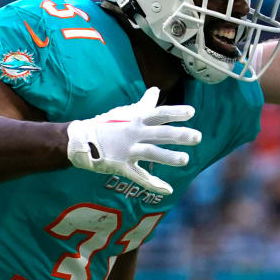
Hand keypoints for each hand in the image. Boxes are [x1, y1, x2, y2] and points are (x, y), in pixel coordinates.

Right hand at [66, 87, 200, 194]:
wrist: (82, 141)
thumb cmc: (108, 124)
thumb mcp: (126, 112)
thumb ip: (144, 104)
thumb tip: (155, 89)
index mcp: (136, 120)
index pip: (159, 114)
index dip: (175, 112)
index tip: (191, 112)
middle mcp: (133, 133)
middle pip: (159, 133)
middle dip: (178, 135)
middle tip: (197, 137)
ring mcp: (127, 150)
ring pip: (151, 153)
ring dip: (168, 157)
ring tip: (185, 160)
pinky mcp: (121, 166)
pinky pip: (139, 177)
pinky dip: (153, 185)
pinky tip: (168, 190)